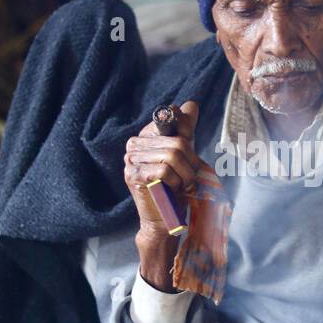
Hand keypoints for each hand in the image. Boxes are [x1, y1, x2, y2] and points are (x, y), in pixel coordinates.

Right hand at [124, 100, 202, 234]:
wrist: (165, 218)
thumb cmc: (175, 187)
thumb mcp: (185, 154)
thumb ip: (185, 129)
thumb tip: (191, 104)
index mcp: (147, 135)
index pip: (170, 117)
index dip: (187, 133)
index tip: (189, 153)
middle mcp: (135, 143)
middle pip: (177, 141)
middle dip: (191, 162)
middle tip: (189, 177)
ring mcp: (131, 159)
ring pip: (172, 155)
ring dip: (185, 174)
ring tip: (182, 185)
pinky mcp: (133, 175)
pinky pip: (164, 170)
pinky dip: (175, 182)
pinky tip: (172, 189)